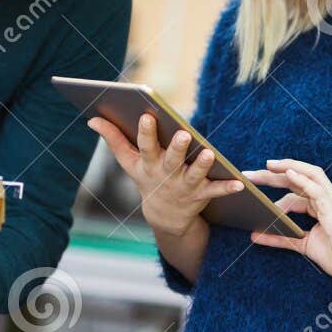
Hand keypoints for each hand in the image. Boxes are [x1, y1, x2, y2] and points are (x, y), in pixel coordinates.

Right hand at [88, 114, 241, 236]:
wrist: (164, 216)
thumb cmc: (147, 178)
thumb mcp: (129, 162)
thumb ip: (113, 139)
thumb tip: (92, 119)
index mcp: (148, 164)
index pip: (144, 146)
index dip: (145, 132)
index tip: (147, 115)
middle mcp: (166, 175)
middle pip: (170, 160)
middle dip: (176, 148)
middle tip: (183, 134)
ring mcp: (184, 186)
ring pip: (194, 175)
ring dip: (201, 165)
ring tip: (208, 153)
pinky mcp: (201, 195)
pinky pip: (215, 191)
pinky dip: (227, 188)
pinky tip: (239, 183)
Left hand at [246, 159, 331, 290]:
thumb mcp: (304, 245)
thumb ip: (281, 238)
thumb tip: (254, 234)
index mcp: (323, 204)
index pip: (296, 187)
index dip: (275, 184)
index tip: (252, 185)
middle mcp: (328, 198)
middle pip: (300, 176)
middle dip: (274, 173)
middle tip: (248, 174)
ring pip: (310, 175)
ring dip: (287, 169)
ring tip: (266, 167)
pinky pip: (317, 190)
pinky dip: (302, 180)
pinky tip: (287, 174)